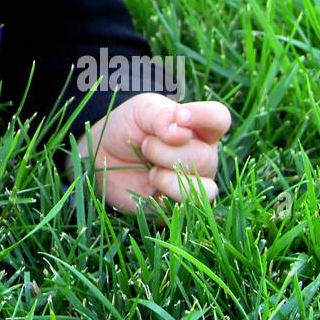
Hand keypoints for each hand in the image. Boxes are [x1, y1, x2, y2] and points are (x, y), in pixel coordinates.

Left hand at [61, 94, 230, 213]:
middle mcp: (203, 157)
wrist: (100, 156)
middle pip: (205, 157)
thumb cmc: (127, 128)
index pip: (219, 119)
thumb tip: (182, 132)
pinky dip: (167, 195)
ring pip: (205, 189)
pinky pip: (189, 208)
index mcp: (198, 129)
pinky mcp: (179, 206)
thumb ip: (161, 116)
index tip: (180, 117)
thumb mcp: (141, 110)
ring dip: (171, 177)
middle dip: (167, 151)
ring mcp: (194, 184)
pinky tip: (151, 185)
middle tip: (145, 146)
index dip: (205, 117)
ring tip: (150, 171)